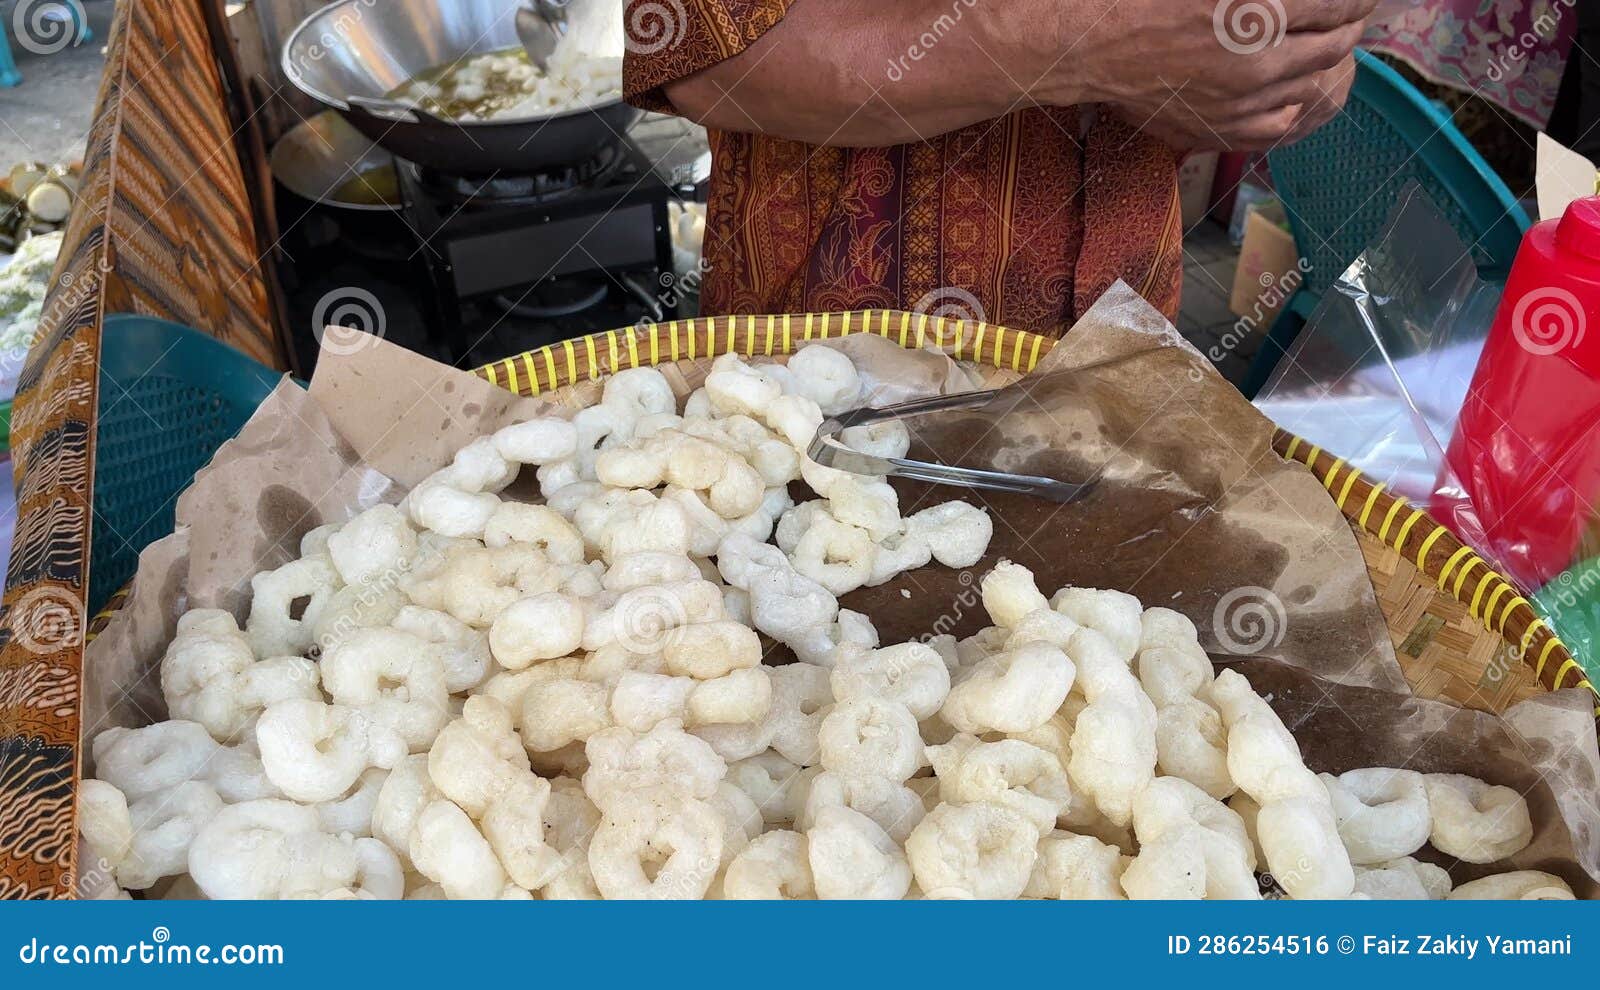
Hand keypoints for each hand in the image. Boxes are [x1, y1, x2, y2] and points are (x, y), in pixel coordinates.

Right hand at [1042, 0, 1375, 149]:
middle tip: (1350, 17)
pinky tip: (1291, 86)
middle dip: (1349, 27)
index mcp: (1258, 10)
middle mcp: (1257, 61)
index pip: (1339, 4)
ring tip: (1322, 48)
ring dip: (1324, 64)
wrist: (1091, 44)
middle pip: (1334, 46)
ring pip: (1312, 85)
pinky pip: (1280, 122)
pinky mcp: (1221, 128)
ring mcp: (1240, 102)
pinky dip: (1295, 102)